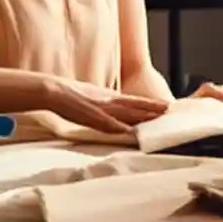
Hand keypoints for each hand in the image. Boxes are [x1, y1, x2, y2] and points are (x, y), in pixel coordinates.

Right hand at [46, 78, 169, 133]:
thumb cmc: (69, 96)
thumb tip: (112, 113)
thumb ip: (103, 105)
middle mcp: (108, 101)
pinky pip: (107, 122)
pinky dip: (119, 127)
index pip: (133, 101)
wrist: (53, 90)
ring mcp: (101, 108)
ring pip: (126, 112)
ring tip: (158, 116)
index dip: (148, 104)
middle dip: (152, 108)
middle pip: (134, 105)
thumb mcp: (91, 98)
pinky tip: (130, 131)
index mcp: (108, 97)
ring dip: (142, 115)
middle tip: (169, 109)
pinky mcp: (91, 115)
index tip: (163, 106)